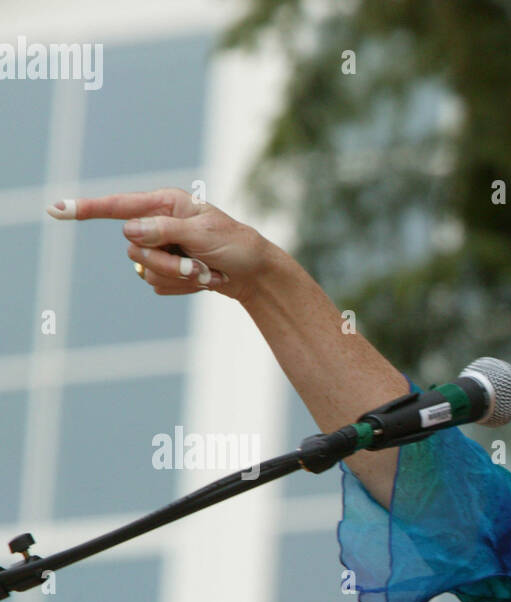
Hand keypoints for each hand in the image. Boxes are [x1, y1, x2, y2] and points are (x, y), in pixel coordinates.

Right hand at [47, 188, 270, 303]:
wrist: (256, 275)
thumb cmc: (237, 246)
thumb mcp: (204, 234)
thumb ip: (165, 230)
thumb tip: (129, 230)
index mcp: (165, 204)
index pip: (118, 206)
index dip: (86, 209)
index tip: (55, 209)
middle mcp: (158, 224)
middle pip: (133, 248)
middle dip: (167, 263)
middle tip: (200, 266)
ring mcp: (161, 249)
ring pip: (144, 271)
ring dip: (179, 278)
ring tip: (207, 272)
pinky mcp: (167, 271)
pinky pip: (158, 286)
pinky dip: (184, 288)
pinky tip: (204, 280)